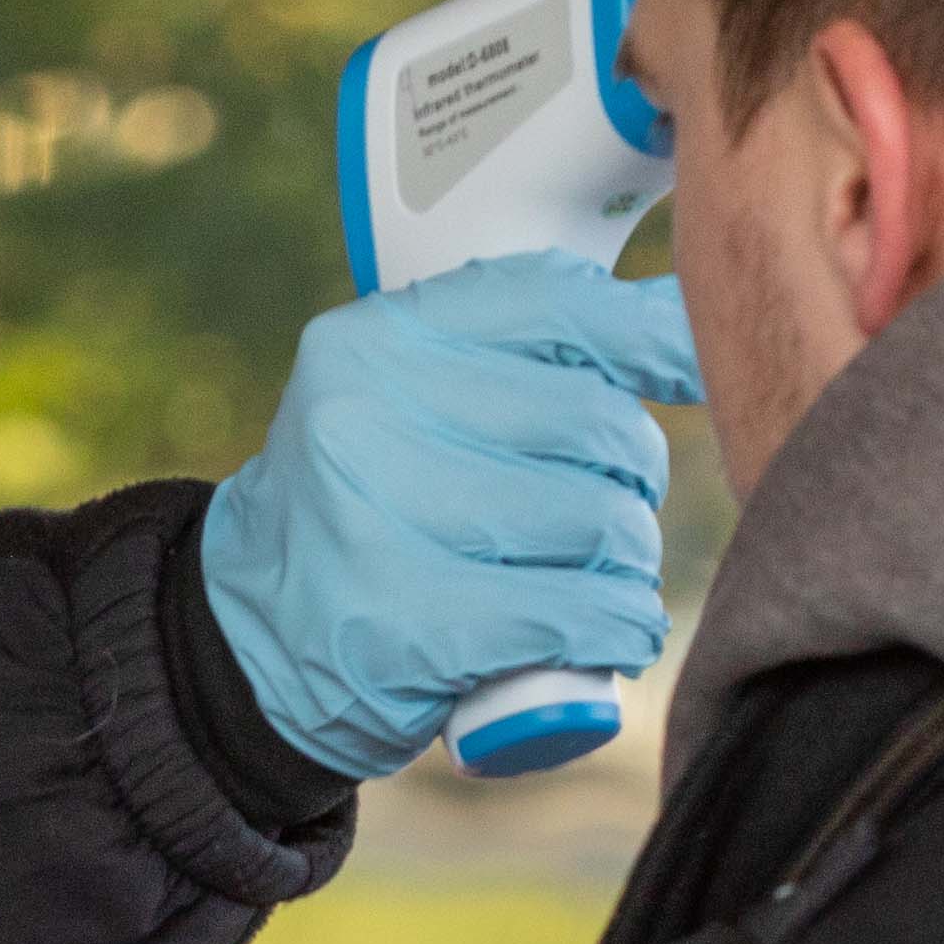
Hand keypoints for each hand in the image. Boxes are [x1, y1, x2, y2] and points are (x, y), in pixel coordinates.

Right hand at [201, 259, 698, 780]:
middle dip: (634, 481)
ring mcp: (377, 521)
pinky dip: (618, 627)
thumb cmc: (366, 510)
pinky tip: (612, 635)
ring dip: (630, 565)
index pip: (559, 302)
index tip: (695, 371)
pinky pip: (577, 611)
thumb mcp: (410, 402)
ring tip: (598, 583)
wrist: (248, 640)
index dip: (653, 336)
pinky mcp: (405, 626)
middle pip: (598, 424)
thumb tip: (688, 318)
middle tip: (609, 520)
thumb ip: (521, 357)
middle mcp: (364, 415)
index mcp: (374, 340)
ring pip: (600, 521)